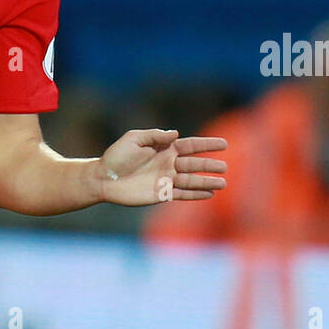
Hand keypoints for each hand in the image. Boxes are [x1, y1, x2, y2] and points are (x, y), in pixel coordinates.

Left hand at [94, 129, 226, 206]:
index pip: (191, 145)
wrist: (103, 178)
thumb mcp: (133, 139)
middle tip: (225, 167)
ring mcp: (166, 179)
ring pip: (191, 180)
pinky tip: (208, 195)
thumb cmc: (116, 156)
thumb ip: (155, 135)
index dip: (207, 145)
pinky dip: (195, 195)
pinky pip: (182, 194)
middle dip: (210, 165)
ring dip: (207, 182)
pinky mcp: (161, 194)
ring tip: (222, 184)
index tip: (224, 143)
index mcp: (164, 148)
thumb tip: (176, 133)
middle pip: (195, 164)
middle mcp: (168, 164)